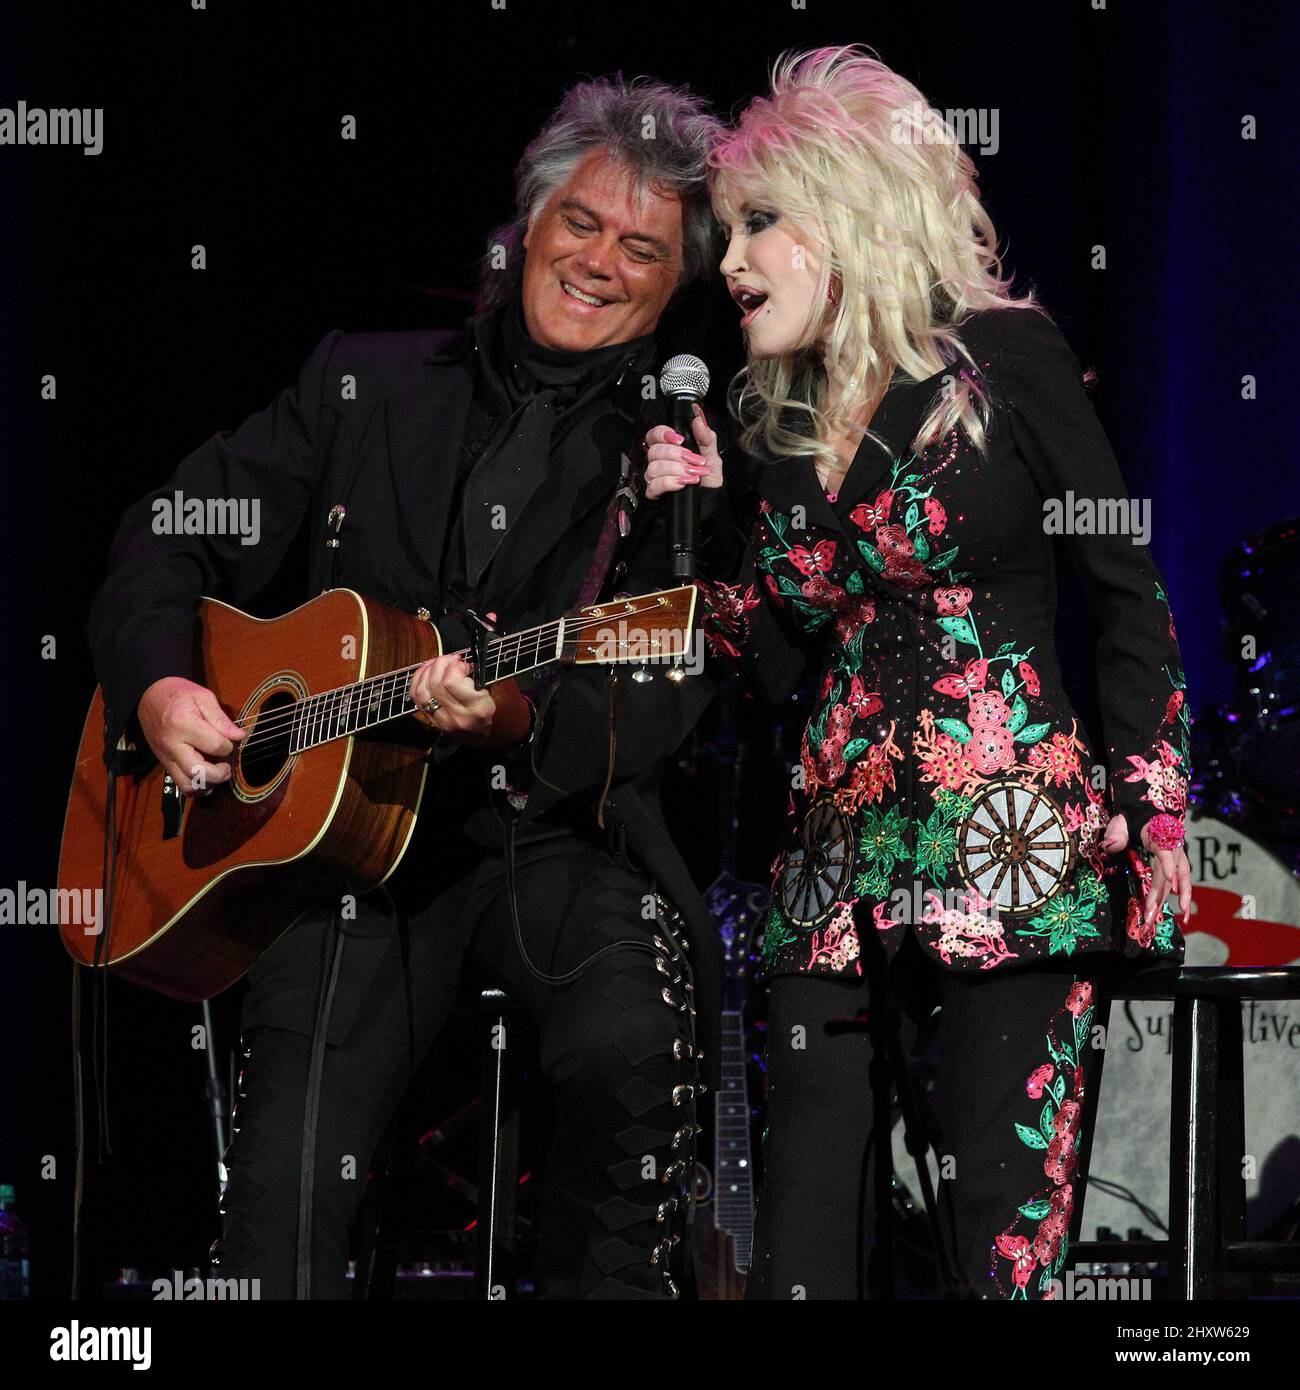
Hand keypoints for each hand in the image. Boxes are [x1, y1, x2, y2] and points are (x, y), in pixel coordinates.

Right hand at [137, 676, 245, 795]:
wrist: (148, 697)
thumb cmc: (178, 694)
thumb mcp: (202, 696)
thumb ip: (220, 718)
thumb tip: (239, 736)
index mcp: (183, 725)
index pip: (215, 745)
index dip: (229, 746)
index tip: (231, 739)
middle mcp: (173, 745)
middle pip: (198, 772)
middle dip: (220, 774)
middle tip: (227, 765)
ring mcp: (166, 757)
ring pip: (187, 785)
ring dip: (208, 784)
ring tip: (218, 772)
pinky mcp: (164, 763)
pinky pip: (180, 784)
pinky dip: (196, 787)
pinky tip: (206, 777)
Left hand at [408, 611, 530, 750]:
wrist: (507, 735)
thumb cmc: (508, 704)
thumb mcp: (505, 677)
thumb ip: (493, 648)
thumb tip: (489, 617)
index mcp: (480, 708)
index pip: (451, 681)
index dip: (455, 666)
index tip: (466, 664)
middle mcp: (459, 718)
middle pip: (435, 684)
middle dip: (442, 664)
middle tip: (455, 661)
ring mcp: (445, 723)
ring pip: (422, 692)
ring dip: (428, 672)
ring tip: (441, 665)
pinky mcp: (436, 725)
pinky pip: (417, 700)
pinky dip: (419, 682)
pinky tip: (429, 673)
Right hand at [644, 403, 722, 499]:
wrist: (710, 500)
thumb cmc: (708, 478)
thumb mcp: (712, 456)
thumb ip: (706, 437)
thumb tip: (699, 420)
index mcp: (669, 448)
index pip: (654, 435)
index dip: (662, 433)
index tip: (679, 439)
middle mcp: (659, 461)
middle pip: (654, 451)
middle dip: (676, 455)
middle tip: (694, 461)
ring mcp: (654, 477)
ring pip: (654, 467)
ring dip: (676, 469)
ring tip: (693, 475)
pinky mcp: (654, 493)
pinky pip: (653, 485)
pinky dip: (670, 483)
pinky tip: (683, 483)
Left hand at [1101, 813, 1191, 928]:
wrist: (1144, 817)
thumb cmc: (1131, 821)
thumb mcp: (1119, 823)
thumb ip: (1115, 834)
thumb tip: (1111, 846)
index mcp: (1158, 836)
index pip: (1164, 850)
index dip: (1168, 864)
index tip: (1170, 878)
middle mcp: (1172, 848)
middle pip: (1169, 873)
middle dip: (1161, 894)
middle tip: (1151, 913)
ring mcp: (1177, 858)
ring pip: (1180, 880)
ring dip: (1178, 899)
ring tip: (1181, 918)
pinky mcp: (1177, 866)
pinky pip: (1183, 882)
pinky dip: (1185, 897)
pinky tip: (1185, 914)